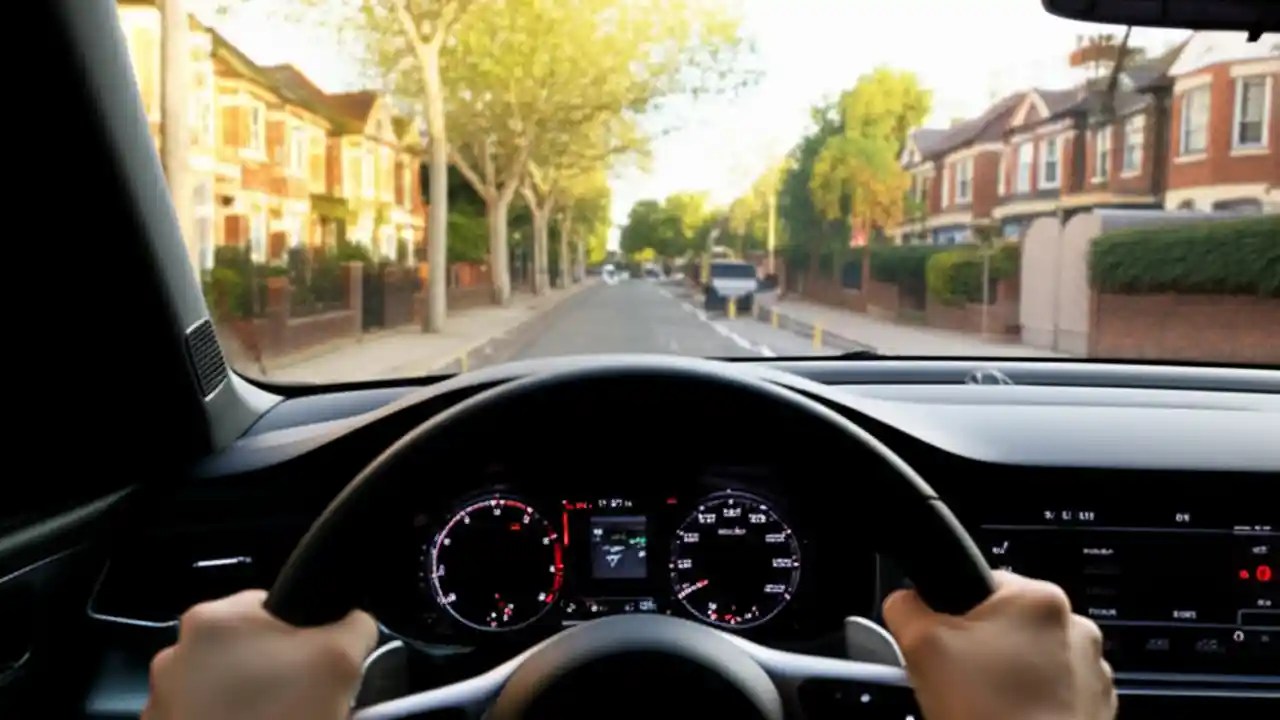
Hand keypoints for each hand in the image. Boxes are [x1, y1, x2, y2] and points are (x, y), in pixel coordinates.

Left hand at [143, 589, 378, 719]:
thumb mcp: (341, 660)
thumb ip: (353, 623)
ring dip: (248, 702)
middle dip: (274, 671)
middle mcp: (174, 654)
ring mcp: (160, 701)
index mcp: (213, 619)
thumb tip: (352, 621)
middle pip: (247, 649)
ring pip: (223, 688)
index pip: (273, 607)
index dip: (304, 635)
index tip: (315, 668)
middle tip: (301, 701)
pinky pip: (204, 718)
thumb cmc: (285, 715)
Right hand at [883, 571, 1115, 719]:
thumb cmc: (986, 712)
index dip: (953, 614)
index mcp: (1039, 598)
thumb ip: (906, 607)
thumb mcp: (921, 646)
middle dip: (982, 647)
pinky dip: (1033, 702)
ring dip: (1011, 675)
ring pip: (1033, 658)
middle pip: (1008, 623)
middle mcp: (1078, 627)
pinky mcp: (1099, 706)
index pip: (982, 582)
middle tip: (960, 679)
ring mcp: (1094, 670)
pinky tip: (1010, 718)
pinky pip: (1056, 691)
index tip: (946, 644)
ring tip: (987, 705)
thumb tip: (904, 599)